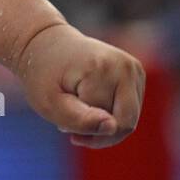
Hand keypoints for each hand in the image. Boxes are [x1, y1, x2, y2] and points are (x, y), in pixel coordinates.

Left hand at [11, 22, 145, 148]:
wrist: (45, 44)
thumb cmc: (43, 76)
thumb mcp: (48, 103)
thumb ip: (79, 120)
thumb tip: (112, 127)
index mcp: (102, 70)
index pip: (111, 124)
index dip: (87, 134)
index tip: (62, 127)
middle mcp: (125, 66)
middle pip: (127, 122)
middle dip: (100, 133)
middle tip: (70, 127)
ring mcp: (134, 68)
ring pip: (130, 117)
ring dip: (104, 123)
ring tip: (77, 111)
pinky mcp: (136, 73)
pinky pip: (130, 108)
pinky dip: (110, 112)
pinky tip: (87, 104)